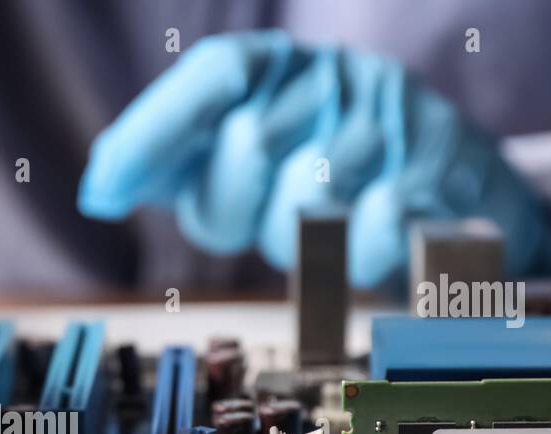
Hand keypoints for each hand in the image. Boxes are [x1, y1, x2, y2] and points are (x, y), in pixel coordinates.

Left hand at [79, 32, 550, 286]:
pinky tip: (375, 232)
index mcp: (274, 65)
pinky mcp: (439, 158)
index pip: (211, 75)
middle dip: (241, 207)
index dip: (154, 129)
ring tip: (326, 227)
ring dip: (303, 239)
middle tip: (264, 218)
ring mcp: (389, 108)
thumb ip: (176, 165)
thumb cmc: (324, 174)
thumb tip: (99, 186)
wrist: (450, 183)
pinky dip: (362, 250)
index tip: (102, 190)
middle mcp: (329, 71)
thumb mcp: (246, 161)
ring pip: (312, 194)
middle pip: (251, 141)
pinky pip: (373, 224)